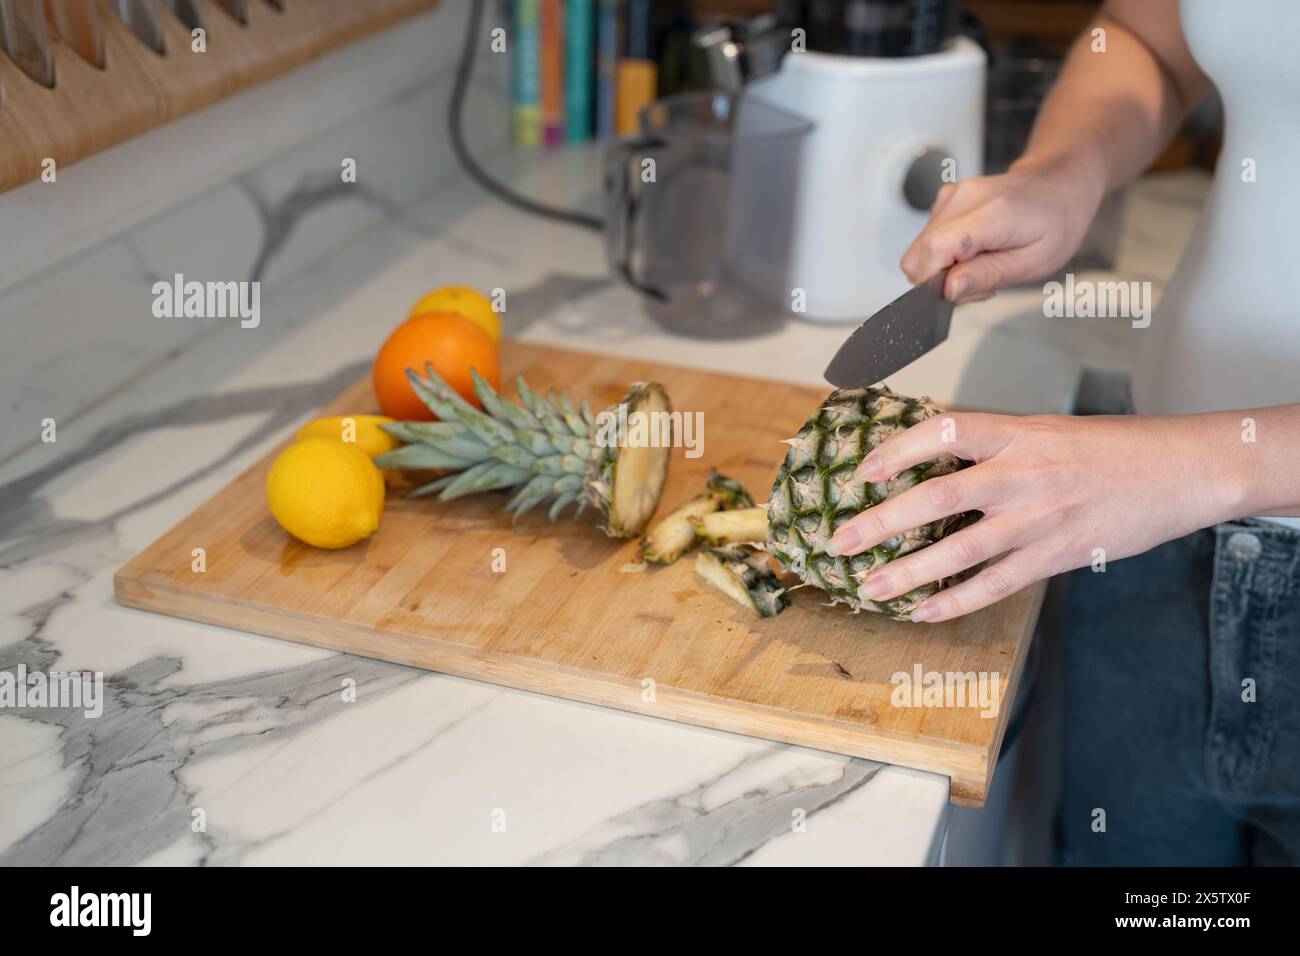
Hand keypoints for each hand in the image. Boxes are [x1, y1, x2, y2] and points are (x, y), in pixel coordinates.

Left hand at [828, 412, 1236, 621]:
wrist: (1180, 471)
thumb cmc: (1111, 448)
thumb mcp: (1045, 429)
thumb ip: (994, 445)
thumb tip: (935, 458)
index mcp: (1016, 432)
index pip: (945, 431)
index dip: (898, 449)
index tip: (862, 469)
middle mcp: (1021, 474)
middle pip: (936, 497)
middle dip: (880, 522)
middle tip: (839, 540)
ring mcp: (1038, 518)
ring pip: (959, 551)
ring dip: (908, 573)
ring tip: (870, 588)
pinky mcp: (1056, 555)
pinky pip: (994, 584)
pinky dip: (955, 602)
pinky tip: (923, 613)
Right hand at [901, 153, 1107, 303]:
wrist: (1058, 183)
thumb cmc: (1055, 222)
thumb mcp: (1034, 262)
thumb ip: (986, 275)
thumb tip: (947, 290)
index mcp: (990, 212)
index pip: (934, 250)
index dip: (937, 282)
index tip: (963, 291)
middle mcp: (962, 198)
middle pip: (918, 256)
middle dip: (940, 283)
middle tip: (980, 283)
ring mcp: (949, 197)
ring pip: (919, 253)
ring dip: (943, 271)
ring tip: (982, 266)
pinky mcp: (944, 202)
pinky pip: (926, 243)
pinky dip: (945, 258)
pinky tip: (974, 254)